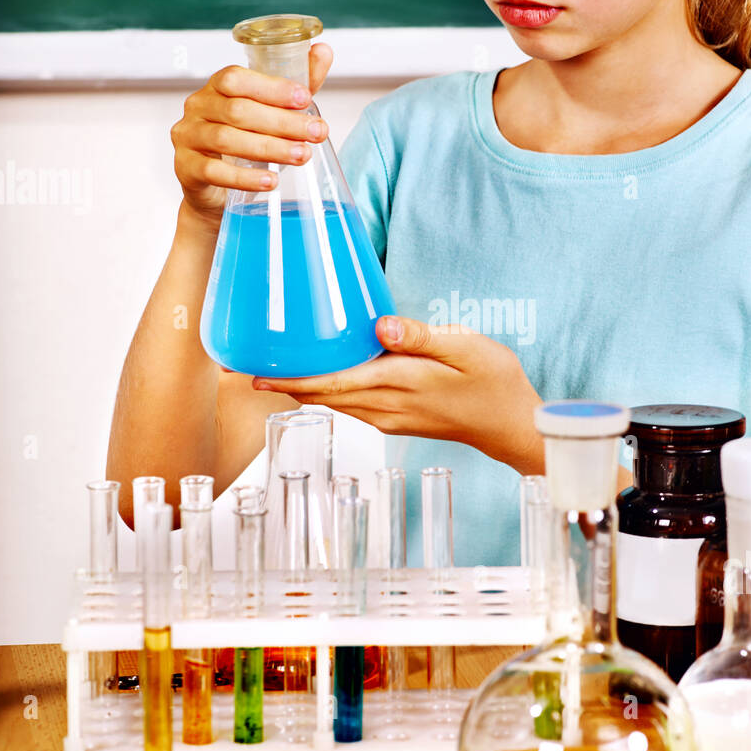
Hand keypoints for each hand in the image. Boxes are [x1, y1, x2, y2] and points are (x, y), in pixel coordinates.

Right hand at [171, 43, 333, 223]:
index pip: (236, 78)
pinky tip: (270, 180)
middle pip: (238, 110)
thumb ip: (298, 82)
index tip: (306, 99)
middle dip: (282, 122)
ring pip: (227, 139)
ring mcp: (188, 136)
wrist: (213, 184)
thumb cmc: (244, 139)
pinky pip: (214, 171)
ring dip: (270, 148)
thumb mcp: (271, 110)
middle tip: (316, 132)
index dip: (271, 87)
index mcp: (217, 87)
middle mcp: (198, 106)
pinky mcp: (186, 167)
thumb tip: (324, 50)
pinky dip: (245, 177)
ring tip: (302, 155)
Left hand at [252, 316, 545, 473]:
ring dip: (299, 389)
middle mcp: (387, 406)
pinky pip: (349, 406)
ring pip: (333, 403)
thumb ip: (420, 336)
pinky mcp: (396, 418)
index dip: (289, 377)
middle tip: (237, 369)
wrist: (513, 425)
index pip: (331, 382)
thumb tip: (379, 325)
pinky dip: (325, 393)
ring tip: (264, 372)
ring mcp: (390, 417)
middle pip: (321, 395)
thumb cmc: (494, 382)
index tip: (251, 371)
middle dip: (280, 383)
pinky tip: (315, 380)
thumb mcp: (466, 347)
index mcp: (399, 383)